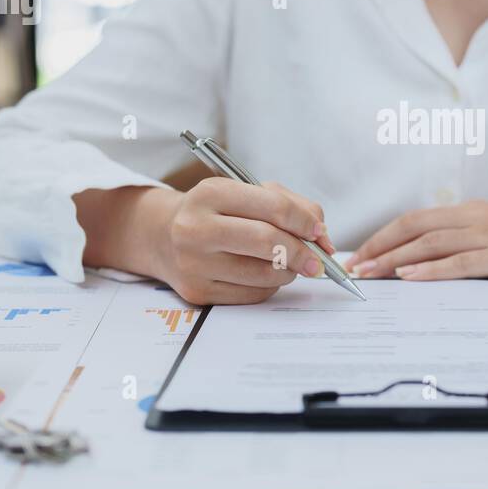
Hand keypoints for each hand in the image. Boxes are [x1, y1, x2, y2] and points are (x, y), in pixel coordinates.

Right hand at [147, 178, 335, 304]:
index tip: (320, 233)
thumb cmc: (217, 212)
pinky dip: (269, 286)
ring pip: (264, 274)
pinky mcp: (197, 292)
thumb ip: (291, 206)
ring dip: (288, 272)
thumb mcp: (247, 193)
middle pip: (268, 243)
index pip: (273, 208)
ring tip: (287, 263)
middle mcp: (196, 228)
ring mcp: (194, 263)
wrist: (164, 237)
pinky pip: (252, 295)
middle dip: (302, 253)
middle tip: (318, 261)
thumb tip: (323, 239)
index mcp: (211, 193)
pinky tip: (264, 275)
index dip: (305, 222)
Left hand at [344, 197, 487, 280]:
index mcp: (473, 212)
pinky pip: (463, 263)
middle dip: (377, 247)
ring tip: (368, 274)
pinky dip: (432, 270)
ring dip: (394, 259)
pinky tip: (410, 277)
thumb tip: (432, 262)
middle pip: (414, 228)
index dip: (383, 235)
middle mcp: (477, 218)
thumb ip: (471, 243)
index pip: (415, 219)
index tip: (357, 254)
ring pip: (432, 244)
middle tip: (350, 268)